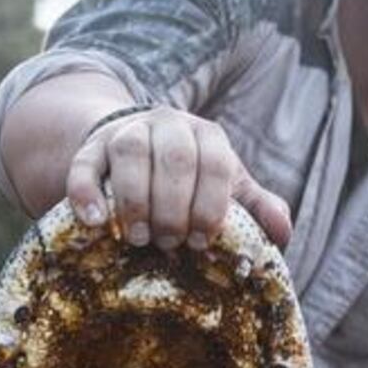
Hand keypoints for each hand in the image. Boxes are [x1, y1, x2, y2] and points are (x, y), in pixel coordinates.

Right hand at [66, 106, 291, 250]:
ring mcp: (126, 131)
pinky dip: (86, 193)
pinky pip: (84, 164)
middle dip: (173, 206)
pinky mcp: (91, 148)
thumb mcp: (226, 190)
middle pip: (174, 157)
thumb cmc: (190, 183)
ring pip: (130, 152)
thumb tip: (283, 234)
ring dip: (135, 199)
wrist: (137, 155)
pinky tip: (95, 222)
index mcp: (207, 135)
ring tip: (137, 239)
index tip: (201, 241)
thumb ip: (256, 209)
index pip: (214, 162)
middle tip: (169, 244)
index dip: (209, 204)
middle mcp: (167, 123)